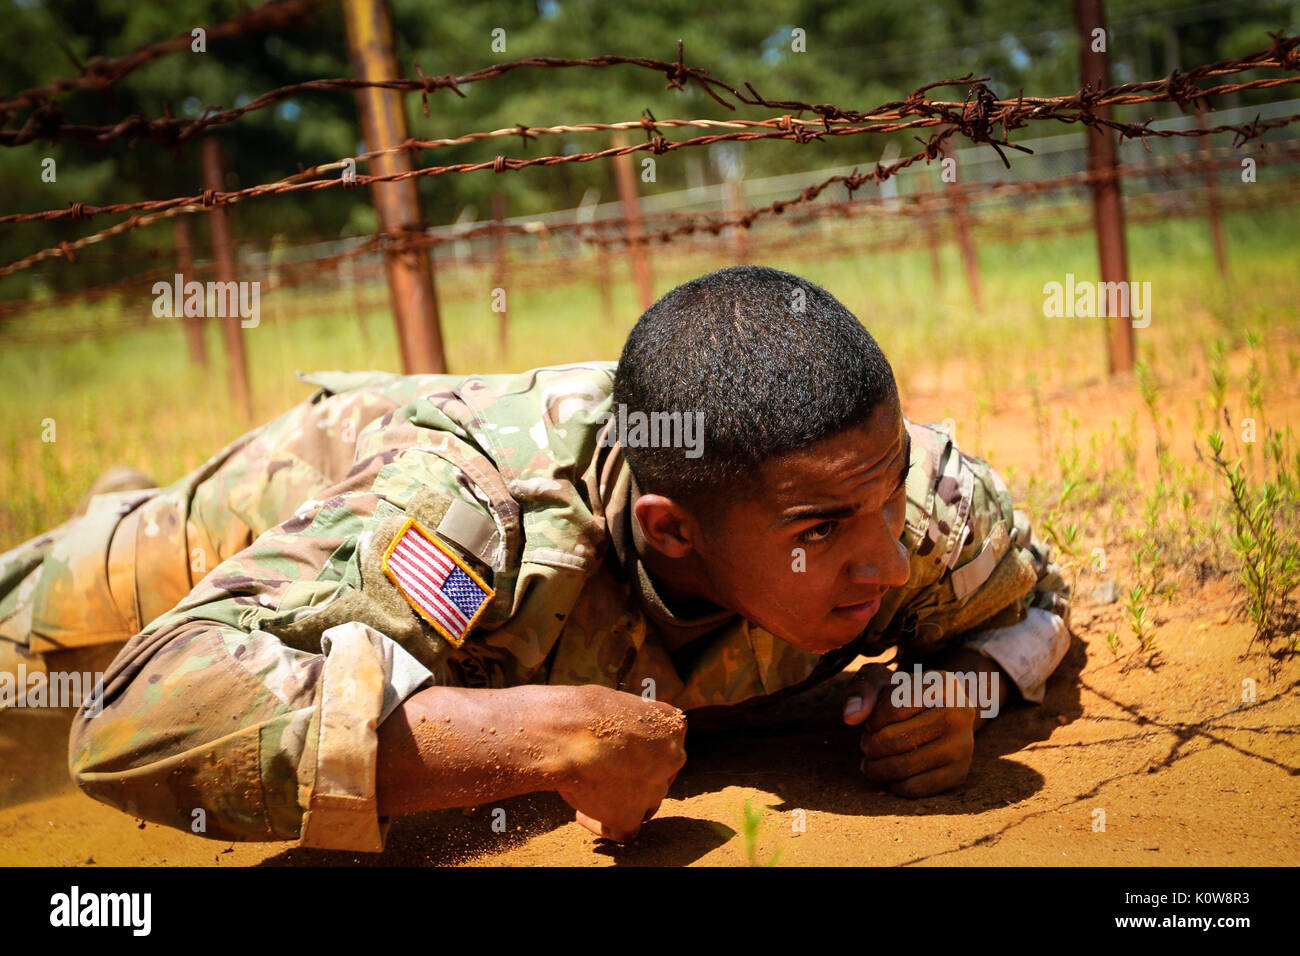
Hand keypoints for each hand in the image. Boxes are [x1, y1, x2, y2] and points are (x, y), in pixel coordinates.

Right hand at [555, 685, 686, 841]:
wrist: (569, 732)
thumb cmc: (581, 711)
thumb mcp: (615, 707)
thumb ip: (625, 728)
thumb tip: (612, 742)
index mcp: (672, 725)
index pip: (664, 748)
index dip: (639, 755)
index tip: (617, 755)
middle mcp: (673, 758)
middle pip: (656, 777)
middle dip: (632, 780)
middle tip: (603, 776)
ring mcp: (656, 789)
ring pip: (643, 805)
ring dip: (618, 802)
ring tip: (584, 791)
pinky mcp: (632, 816)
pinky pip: (622, 830)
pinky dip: (602, 825)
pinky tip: (580, 813)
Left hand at [842, 662, 975, 797]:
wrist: (941, 713)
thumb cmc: (904, 694)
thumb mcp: (882, 680)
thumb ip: (862, 690)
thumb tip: (851, 717)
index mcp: (943, 684)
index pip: (892, 707)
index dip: (873, 718)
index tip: (872, 720)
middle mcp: (961, 714)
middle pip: (894, 740)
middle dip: (870, 744)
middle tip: (867, 742)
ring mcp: (964, 746)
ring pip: (902, 767)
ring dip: (875, 766)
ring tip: (872, 758)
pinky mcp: (958, 774)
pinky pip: (914, 788)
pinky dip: (893, 784)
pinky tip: (890, 772)